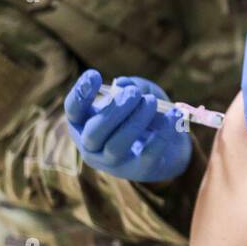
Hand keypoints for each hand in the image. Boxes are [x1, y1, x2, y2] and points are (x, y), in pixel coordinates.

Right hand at [64, 70, 191, 181]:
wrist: (170, 145)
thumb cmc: (144, 114)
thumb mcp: (138, 94)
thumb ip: (130, 86)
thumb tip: (123, 84)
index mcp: (85, 123)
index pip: (73, 110)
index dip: (80, 94)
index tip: (95, 74)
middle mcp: (92, 146)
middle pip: (93, 133)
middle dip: (114, 111)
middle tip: (133, 93)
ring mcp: (113, 163)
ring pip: (116, 146)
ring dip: (135, 121)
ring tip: (151, 102)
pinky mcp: (139, 171)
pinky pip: (147, 156)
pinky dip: (161, 134)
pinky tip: (173, 115)